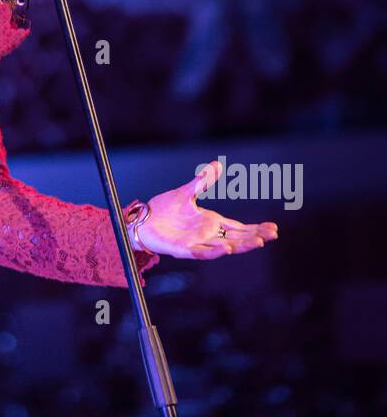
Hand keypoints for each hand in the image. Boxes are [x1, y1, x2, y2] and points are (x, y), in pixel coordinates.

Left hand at [129, 159, 277, 259]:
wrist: (143, 220)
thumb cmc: (165, 209)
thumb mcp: (187, 192)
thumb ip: (203, 181)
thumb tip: (218, 164)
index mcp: (211, 222)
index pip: (239, 227)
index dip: (256, 229)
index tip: (274, 229)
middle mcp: (207, 234)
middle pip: (237, 238)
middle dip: (255, 237)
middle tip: (272, 235)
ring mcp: (197, 242)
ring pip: (224, 246)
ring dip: (240, 245)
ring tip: (258, 242)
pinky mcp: (184, 249)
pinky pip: (202, 252)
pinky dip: (214, 251)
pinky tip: (227, 249)